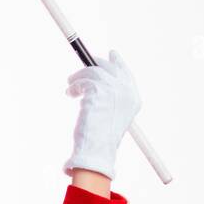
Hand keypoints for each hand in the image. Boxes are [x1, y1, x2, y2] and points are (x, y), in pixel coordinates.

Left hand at [62, 48, 141, 181]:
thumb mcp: (110, 115)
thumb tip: (97, 77)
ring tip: (71, 85)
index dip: (118, 62)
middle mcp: (127, 92)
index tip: (111, 54)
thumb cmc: (100, 138)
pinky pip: (83, 80)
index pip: (126, 73)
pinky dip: (74, 85)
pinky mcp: (99, 90)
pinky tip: (70, 94)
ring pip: (93, 71)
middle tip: (81, 71)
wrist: (97, 150)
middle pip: (110, 67)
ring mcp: (114, 90)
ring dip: (79, 76)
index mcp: (133, 99)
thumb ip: (110, 97)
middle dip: (94, 65)